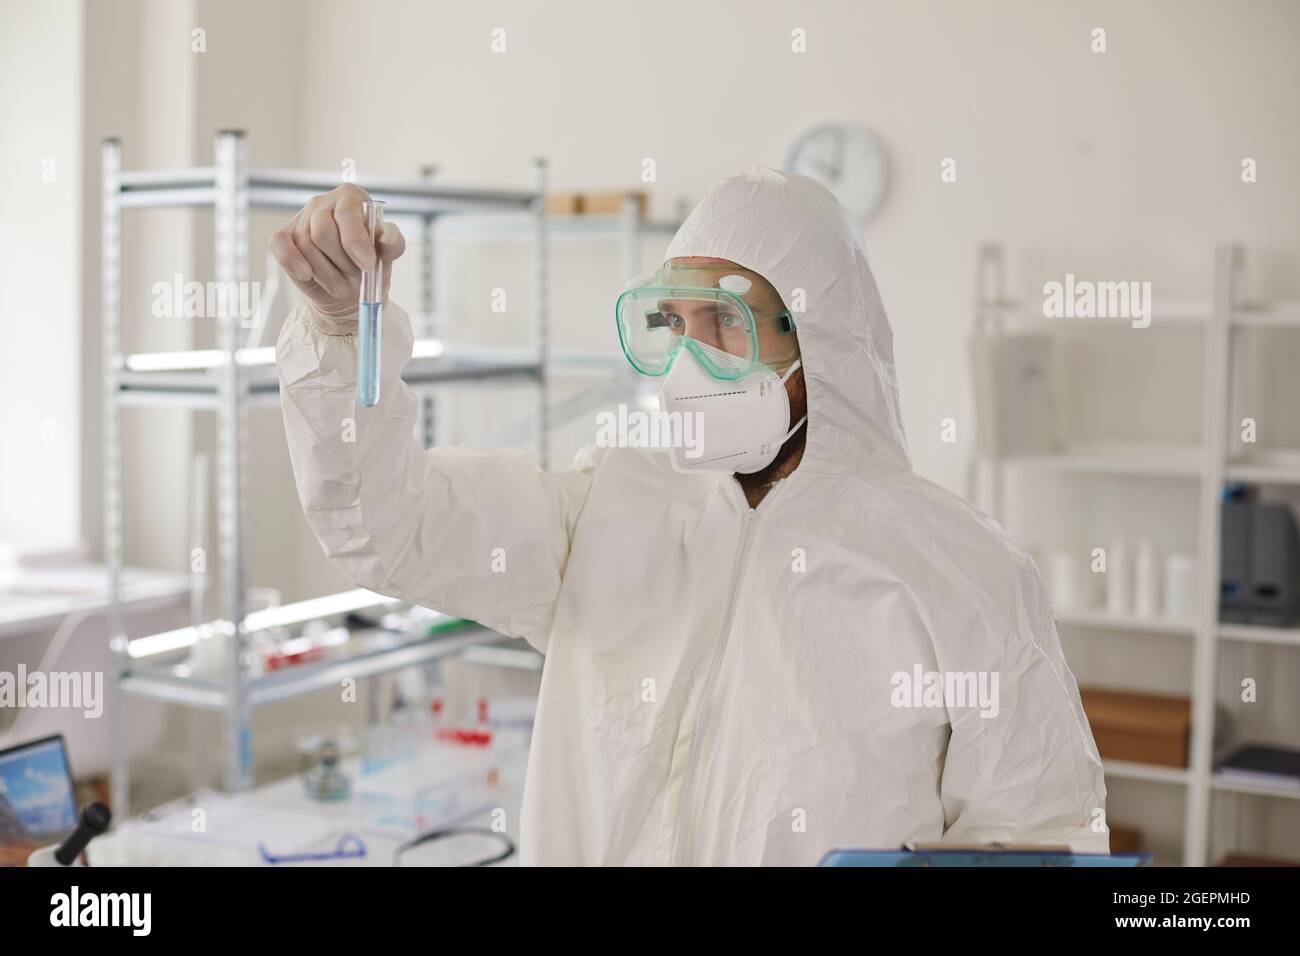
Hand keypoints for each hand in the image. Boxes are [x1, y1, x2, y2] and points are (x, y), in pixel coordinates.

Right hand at [269, 184, 405, 326]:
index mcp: (351, 197)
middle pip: (323, 233)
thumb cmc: (370, 264)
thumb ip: (392, 242)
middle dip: (341, 263)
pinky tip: (306, 274)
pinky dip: (292, 262)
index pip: (347, 215)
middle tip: (355, 280)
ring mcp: (301, 218)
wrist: (350, 288)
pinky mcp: (284, 236)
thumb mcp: (388, 254)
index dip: (356, 242)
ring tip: (342, 284)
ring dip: (326, 273)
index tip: (368, 265)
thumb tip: (385, 238)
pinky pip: (280, 245)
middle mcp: (323, 202)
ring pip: (306, 246)